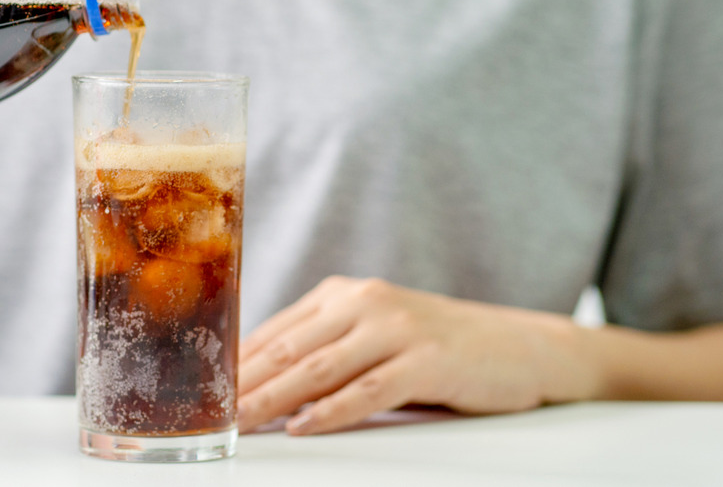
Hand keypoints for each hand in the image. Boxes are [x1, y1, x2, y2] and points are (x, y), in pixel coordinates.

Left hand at [237, 276, 602, 435]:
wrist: (520, 346)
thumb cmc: (440, 348)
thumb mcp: (377, 335)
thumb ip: (327, 350)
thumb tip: (261, 385)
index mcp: (346, 295)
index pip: (274, 330)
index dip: (235, 363)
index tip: (202, 390)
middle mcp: (366, 302)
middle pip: (289, 349)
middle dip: (243, 385)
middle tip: (207, 413)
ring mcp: (398, 328)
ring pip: (319, 368)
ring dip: (274, 399)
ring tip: (240, 423)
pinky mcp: (427, 360)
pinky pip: (368, 389)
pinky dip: (332, 412)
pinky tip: (304, 428)